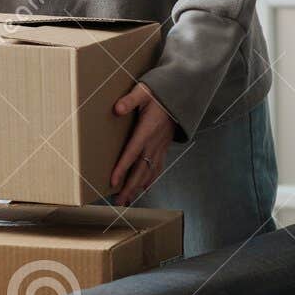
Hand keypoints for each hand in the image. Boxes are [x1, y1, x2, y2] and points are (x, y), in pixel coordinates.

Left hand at [110, 83, 175, 206]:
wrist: (181, 96)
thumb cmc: (159, 93)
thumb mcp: (143, 92)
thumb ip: (130, 100)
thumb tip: (117, 109)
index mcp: (147, 131)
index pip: (132, 153)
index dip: (122, 168)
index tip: (113, 182)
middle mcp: (154, 143)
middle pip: (140, 170)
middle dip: (129, 187)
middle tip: (119, 202)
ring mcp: (160, 147)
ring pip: (149, 172)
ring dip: (138, 187)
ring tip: (128, 200)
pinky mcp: (163, 147)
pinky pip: (157, 167)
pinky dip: (151, 179)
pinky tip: (145, 187)